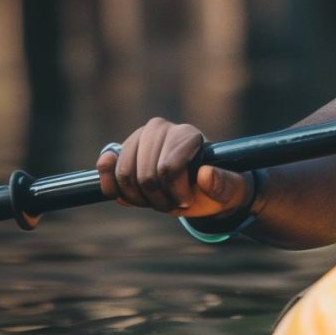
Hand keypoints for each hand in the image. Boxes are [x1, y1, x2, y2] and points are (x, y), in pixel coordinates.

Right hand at [96, 118, 251, 218]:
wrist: (199, 187)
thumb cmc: (216, 187)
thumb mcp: (230, 190)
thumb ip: (224, 184)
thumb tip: (205, 174)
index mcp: (188, 135)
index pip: (168, 168)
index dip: (174, 193)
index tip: (187, 202)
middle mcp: (162, 129)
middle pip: (146, 175)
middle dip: (155, 199)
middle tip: (170, 205)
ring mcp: (138, 137)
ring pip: (124, 174)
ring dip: (136, 197)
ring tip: (154, 201)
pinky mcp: (121, 149)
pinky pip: (106, 165)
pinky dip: (111, 185)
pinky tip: (124, 195)